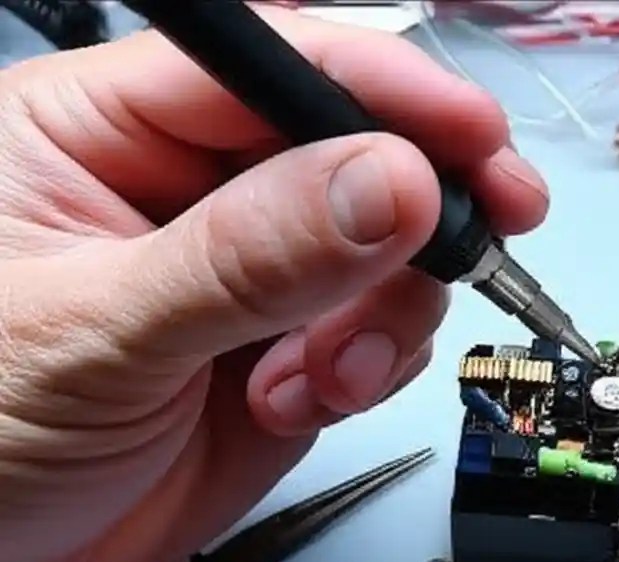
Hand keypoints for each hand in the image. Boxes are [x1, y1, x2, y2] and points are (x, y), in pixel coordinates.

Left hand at [0, 10, 547, 561]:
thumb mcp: (100, 335)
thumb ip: (249, 259)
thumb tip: (384, 185)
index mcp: (102, 133)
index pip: (269, 69)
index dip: (381, 91)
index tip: (470, 136)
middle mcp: (186, 190)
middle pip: (351, 146)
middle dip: (422, 200)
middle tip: (482, 228)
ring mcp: (248, 271)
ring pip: (385, 245)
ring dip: (384, 312)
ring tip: (322, 372)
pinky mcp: (286, 342)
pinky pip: (378, 328)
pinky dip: (369, 367)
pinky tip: (301, 398)